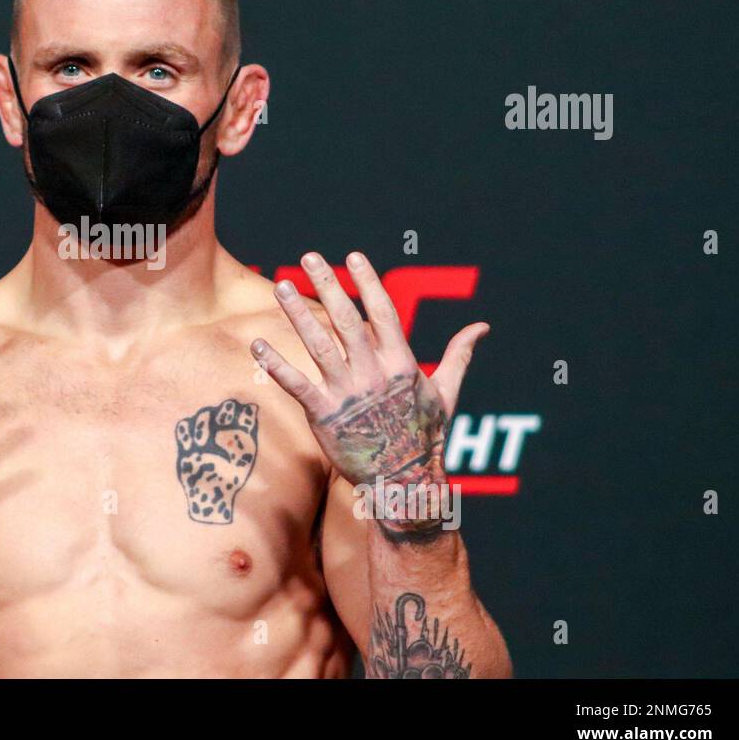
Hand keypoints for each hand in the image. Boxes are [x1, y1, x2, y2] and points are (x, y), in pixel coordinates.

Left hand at [251, 251, 486, 486]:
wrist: (404, 482)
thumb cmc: (424, 436)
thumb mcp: (446, 391)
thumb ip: (459, 355)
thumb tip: (482, 327)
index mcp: (401, 362)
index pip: (382, 312)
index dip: (368, 282)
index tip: (353, 256)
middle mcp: (373, 372)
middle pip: (346, 320)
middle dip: (328, 286)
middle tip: (309, 257)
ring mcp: (348, 393)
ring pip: (318, 345)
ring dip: (297, 314)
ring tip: (281, 287)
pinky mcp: (324, 415)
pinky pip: (295, 385)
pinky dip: (275, 365)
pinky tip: (256, 345)